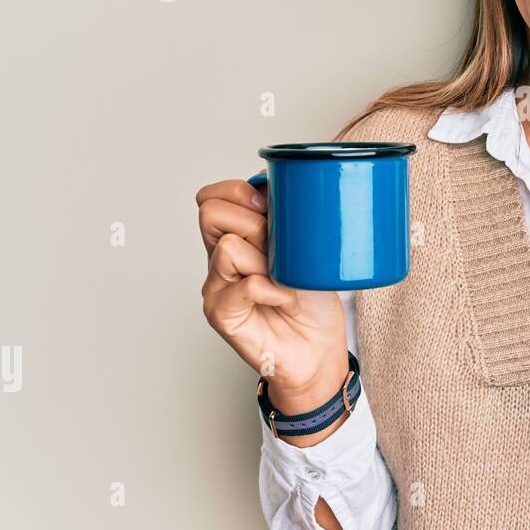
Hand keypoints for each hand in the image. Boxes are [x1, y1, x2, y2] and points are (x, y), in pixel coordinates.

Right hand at [195, 177, 348, 413]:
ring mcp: (216, 286)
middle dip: (256, 222)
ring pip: (228, 246)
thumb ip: (288, 218)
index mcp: (235, 236)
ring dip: (267, 259)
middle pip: (211, 212)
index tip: (272, 205)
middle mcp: (218, 258)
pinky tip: (287, 299)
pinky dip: (275, 289)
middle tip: (282, 249)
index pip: (212, 197)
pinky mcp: (221, 313)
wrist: (318, 349)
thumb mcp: (307, 247)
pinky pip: (246, 284)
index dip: (239, 191)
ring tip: (285, 279)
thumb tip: (279, 179)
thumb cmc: (313, 300)